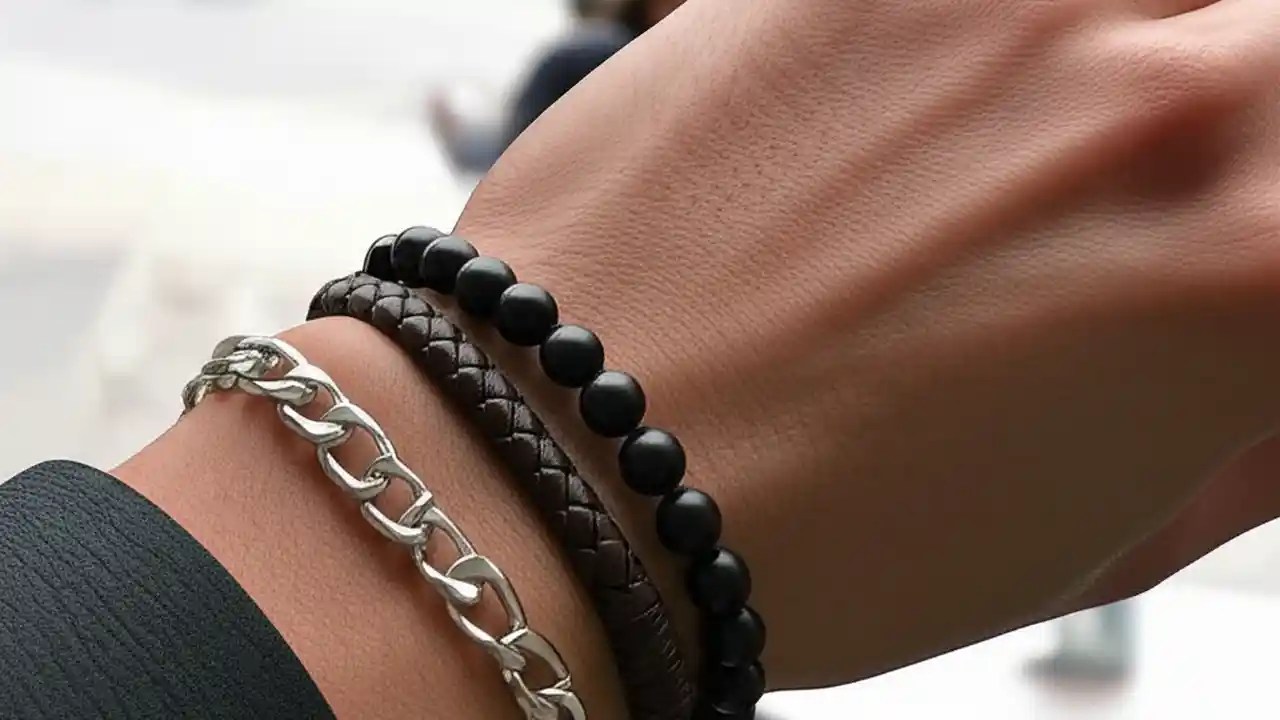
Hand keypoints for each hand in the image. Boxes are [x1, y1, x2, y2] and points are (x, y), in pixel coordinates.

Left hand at [448, 0, 1279, 689]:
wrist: (579, 456)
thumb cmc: (820, 533)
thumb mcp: (1109, 536)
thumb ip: (1253, 422)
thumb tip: (1274, 348)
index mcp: (1263, 269)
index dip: (1263, 235)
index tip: (1220, 261)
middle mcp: (1167, 97)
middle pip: (1266, 61)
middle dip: (1231, 132)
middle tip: (1125, 217)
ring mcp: (1012, 3)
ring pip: (1149, 5)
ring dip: (1113, 64)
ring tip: (1007, 165)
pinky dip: (990, 45)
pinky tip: (923, 123)